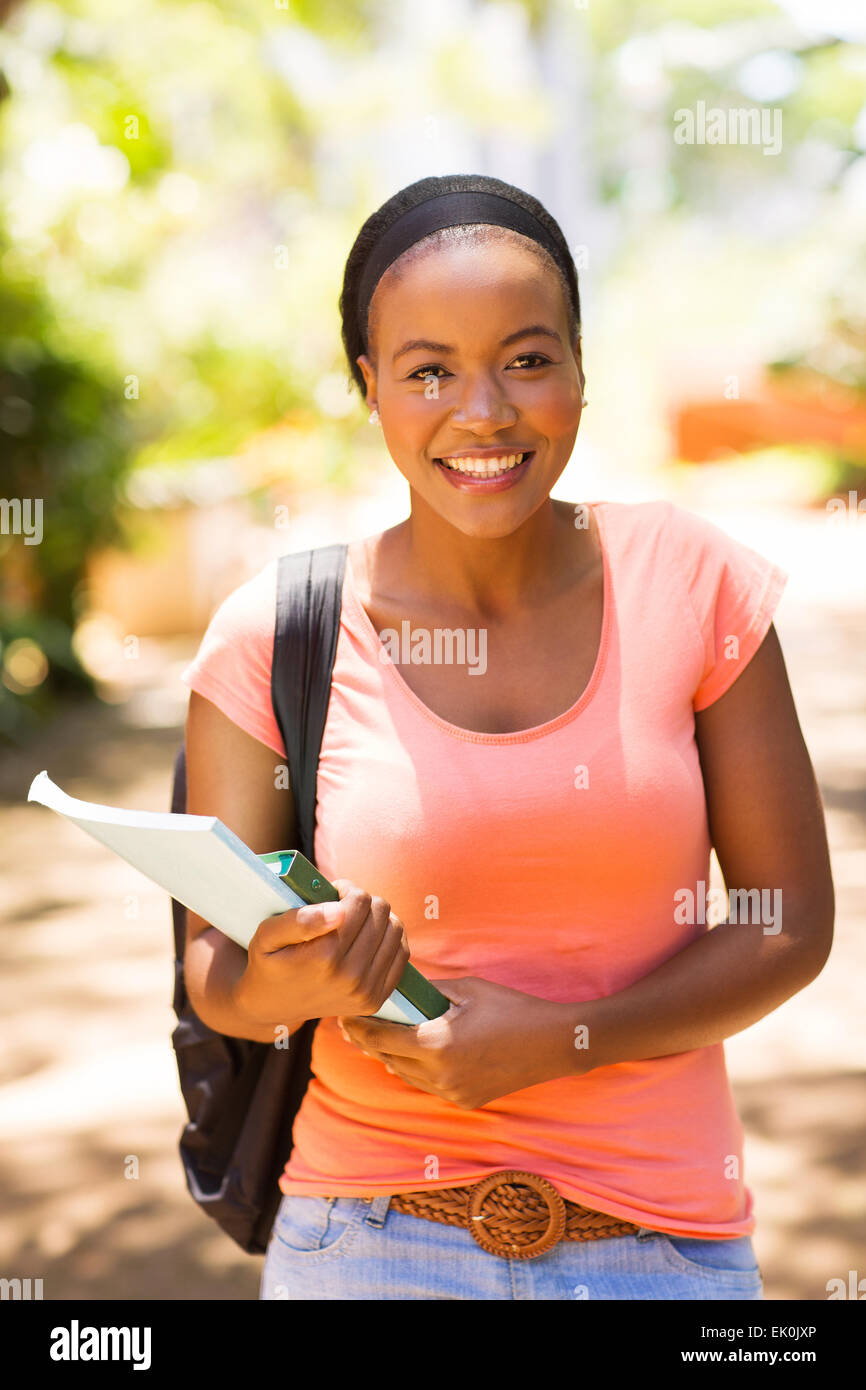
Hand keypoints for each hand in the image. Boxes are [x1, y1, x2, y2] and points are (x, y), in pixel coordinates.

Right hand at [233, 879, 409, 1025]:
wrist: (274, 1006)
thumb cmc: (269, 962)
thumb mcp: (267, 935)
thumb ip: (300, 919)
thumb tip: (338, 911)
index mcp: (325, 957)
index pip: (359, 902)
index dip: (347, 890)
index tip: (334, 893)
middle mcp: (350, 977)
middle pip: (380, 912)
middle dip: (363, 901)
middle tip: (343, 906)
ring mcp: (366, 991)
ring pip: (395, 929)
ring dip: (378, 917)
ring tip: (356, 920)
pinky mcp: (376, 999)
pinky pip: (402, 953)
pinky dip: (390, 937)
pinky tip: (370, 936)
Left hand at [338, 976, 573, 1109]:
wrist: (555, 1043)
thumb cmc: (512, 1009)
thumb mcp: (468, 990)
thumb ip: (430, 992)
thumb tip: (401, 988)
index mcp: (437, 1045)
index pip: (381, 1039)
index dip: (358, 1028)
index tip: (343, 1016)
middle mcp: (440, 1075)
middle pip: (388, 1060)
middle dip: (369, 1042)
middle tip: (353, 1023)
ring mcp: (453, 1092)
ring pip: (406, 1075)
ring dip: (390, 1057)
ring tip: (378, 1036)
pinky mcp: (466, 1100)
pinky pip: (428, 1085)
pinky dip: (415, 1069)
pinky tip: (411, 1052)